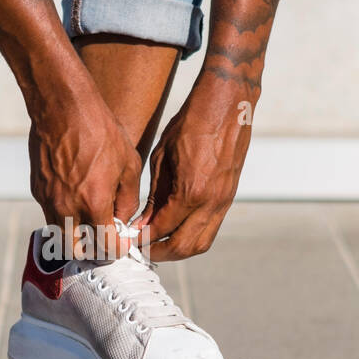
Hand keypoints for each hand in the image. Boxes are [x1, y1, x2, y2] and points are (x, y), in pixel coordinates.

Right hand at [28, 85, 140, 256]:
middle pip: (75, 251)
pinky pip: (50, 212)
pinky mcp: (37, 189)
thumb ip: (128, 198)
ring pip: (60, 234)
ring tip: (90, 216)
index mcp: (94, 203)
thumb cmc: (100, 130)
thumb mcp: (129, 163)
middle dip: (90, 251)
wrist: (62, 106)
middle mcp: (67, 207)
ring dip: (76, 234)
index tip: (121, 244)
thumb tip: (123, 218)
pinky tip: (76, 195)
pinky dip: (63, 214)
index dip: (116, 250)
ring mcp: (48, 200)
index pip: (104, 247)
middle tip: (103, 238)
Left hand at [135, 89, 252, 260]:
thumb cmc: (190, 125)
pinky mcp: (228, 198)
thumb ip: (154, 195)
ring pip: (201, 243)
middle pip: (184, 246)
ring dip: (179, 250)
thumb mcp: (162, 158)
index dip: (144, 238)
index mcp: (191, 191)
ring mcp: (223, 202)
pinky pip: (211, 229)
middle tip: (142, 249)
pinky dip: (192, 236)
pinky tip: (176, 230)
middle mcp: (210, 202)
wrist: (226, 106)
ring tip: (159, 245)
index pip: (163, 229)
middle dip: (160, 252)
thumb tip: (143, 222)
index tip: (130, 239)